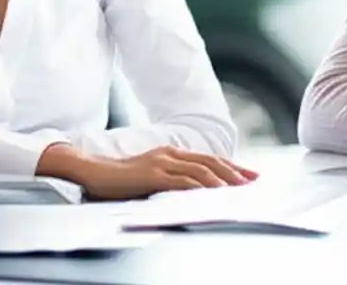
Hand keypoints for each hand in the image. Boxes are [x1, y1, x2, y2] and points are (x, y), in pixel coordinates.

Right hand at [39, 144, 258, 199]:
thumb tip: (194, 189)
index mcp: (171, 153)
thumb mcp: (151, 174)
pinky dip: (200, 186)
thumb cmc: (121, 178)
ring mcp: (161, 163)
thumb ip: (171, 177)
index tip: (248, 175)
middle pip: (209, 161)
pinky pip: (182, 181)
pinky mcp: (152, 174)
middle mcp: (169, 154)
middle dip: (234, 171)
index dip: (230, 166)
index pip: (207, 159)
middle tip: (253, 181)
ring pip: (200, 170)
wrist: (93, 171)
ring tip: (238, 189)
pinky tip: (212, 193)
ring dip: (222, 180)